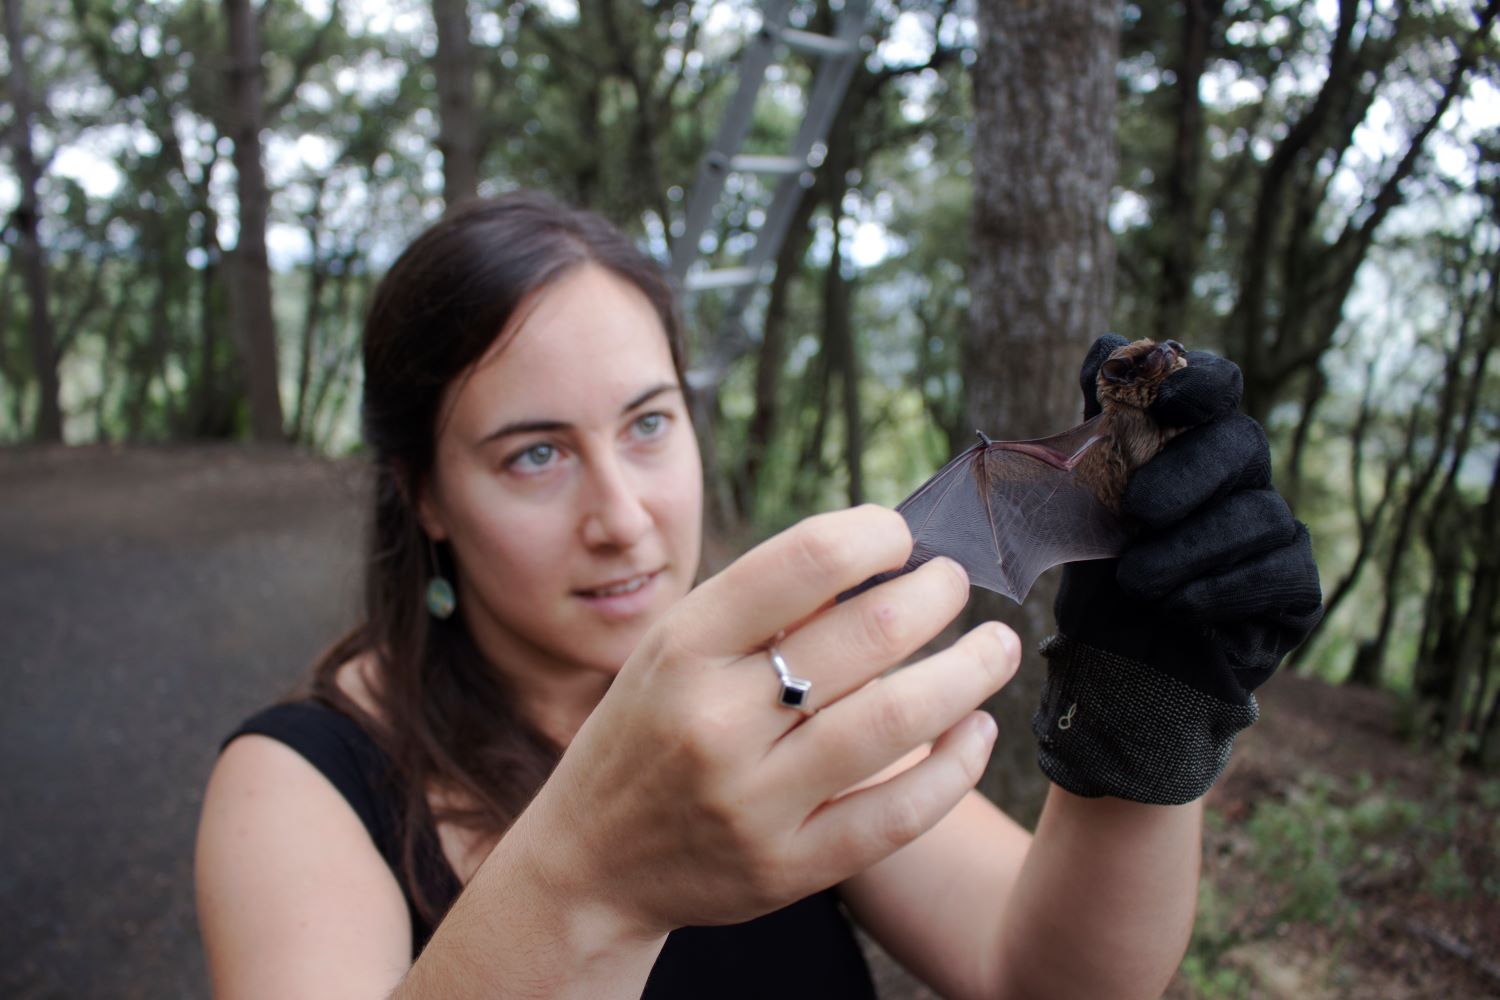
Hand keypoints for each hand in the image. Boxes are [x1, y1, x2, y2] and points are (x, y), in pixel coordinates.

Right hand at [516, 506, 1020, 935]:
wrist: (590, 862)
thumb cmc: (647, 731)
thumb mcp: (674, 651)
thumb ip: (762, 606)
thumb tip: (879, 555)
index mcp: (684, 646)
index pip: (802, 562)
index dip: (875, 535)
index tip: (902, 535)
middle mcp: (716, 720)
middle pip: (868, 635)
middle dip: (937, 594)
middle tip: (956, 583)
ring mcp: (755, 800)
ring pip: (897, 719)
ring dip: (970, 672)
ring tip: (997, 647)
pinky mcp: (790, 866)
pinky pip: (898, 813)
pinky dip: (956, 766)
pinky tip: (978, 730)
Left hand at [1034, 335, 1322, 803]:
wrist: (1117, 666)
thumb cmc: (1100, 571)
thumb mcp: (1076, 500)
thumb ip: (1090, 430)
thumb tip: (1106, 351)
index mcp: (1190, 440)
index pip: (1212, 385)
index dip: (1196, 382)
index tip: (1164, 396)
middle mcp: (1241, 474)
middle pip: (1240, 442)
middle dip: (1186, 474)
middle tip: (1134, 510)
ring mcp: (1273, 527)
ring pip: (1255, 514)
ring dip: (1189, 547)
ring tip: (1138, 581)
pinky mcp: (1294, 586)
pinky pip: (1277, 571)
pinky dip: (1222, 588)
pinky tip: (1179, 605)